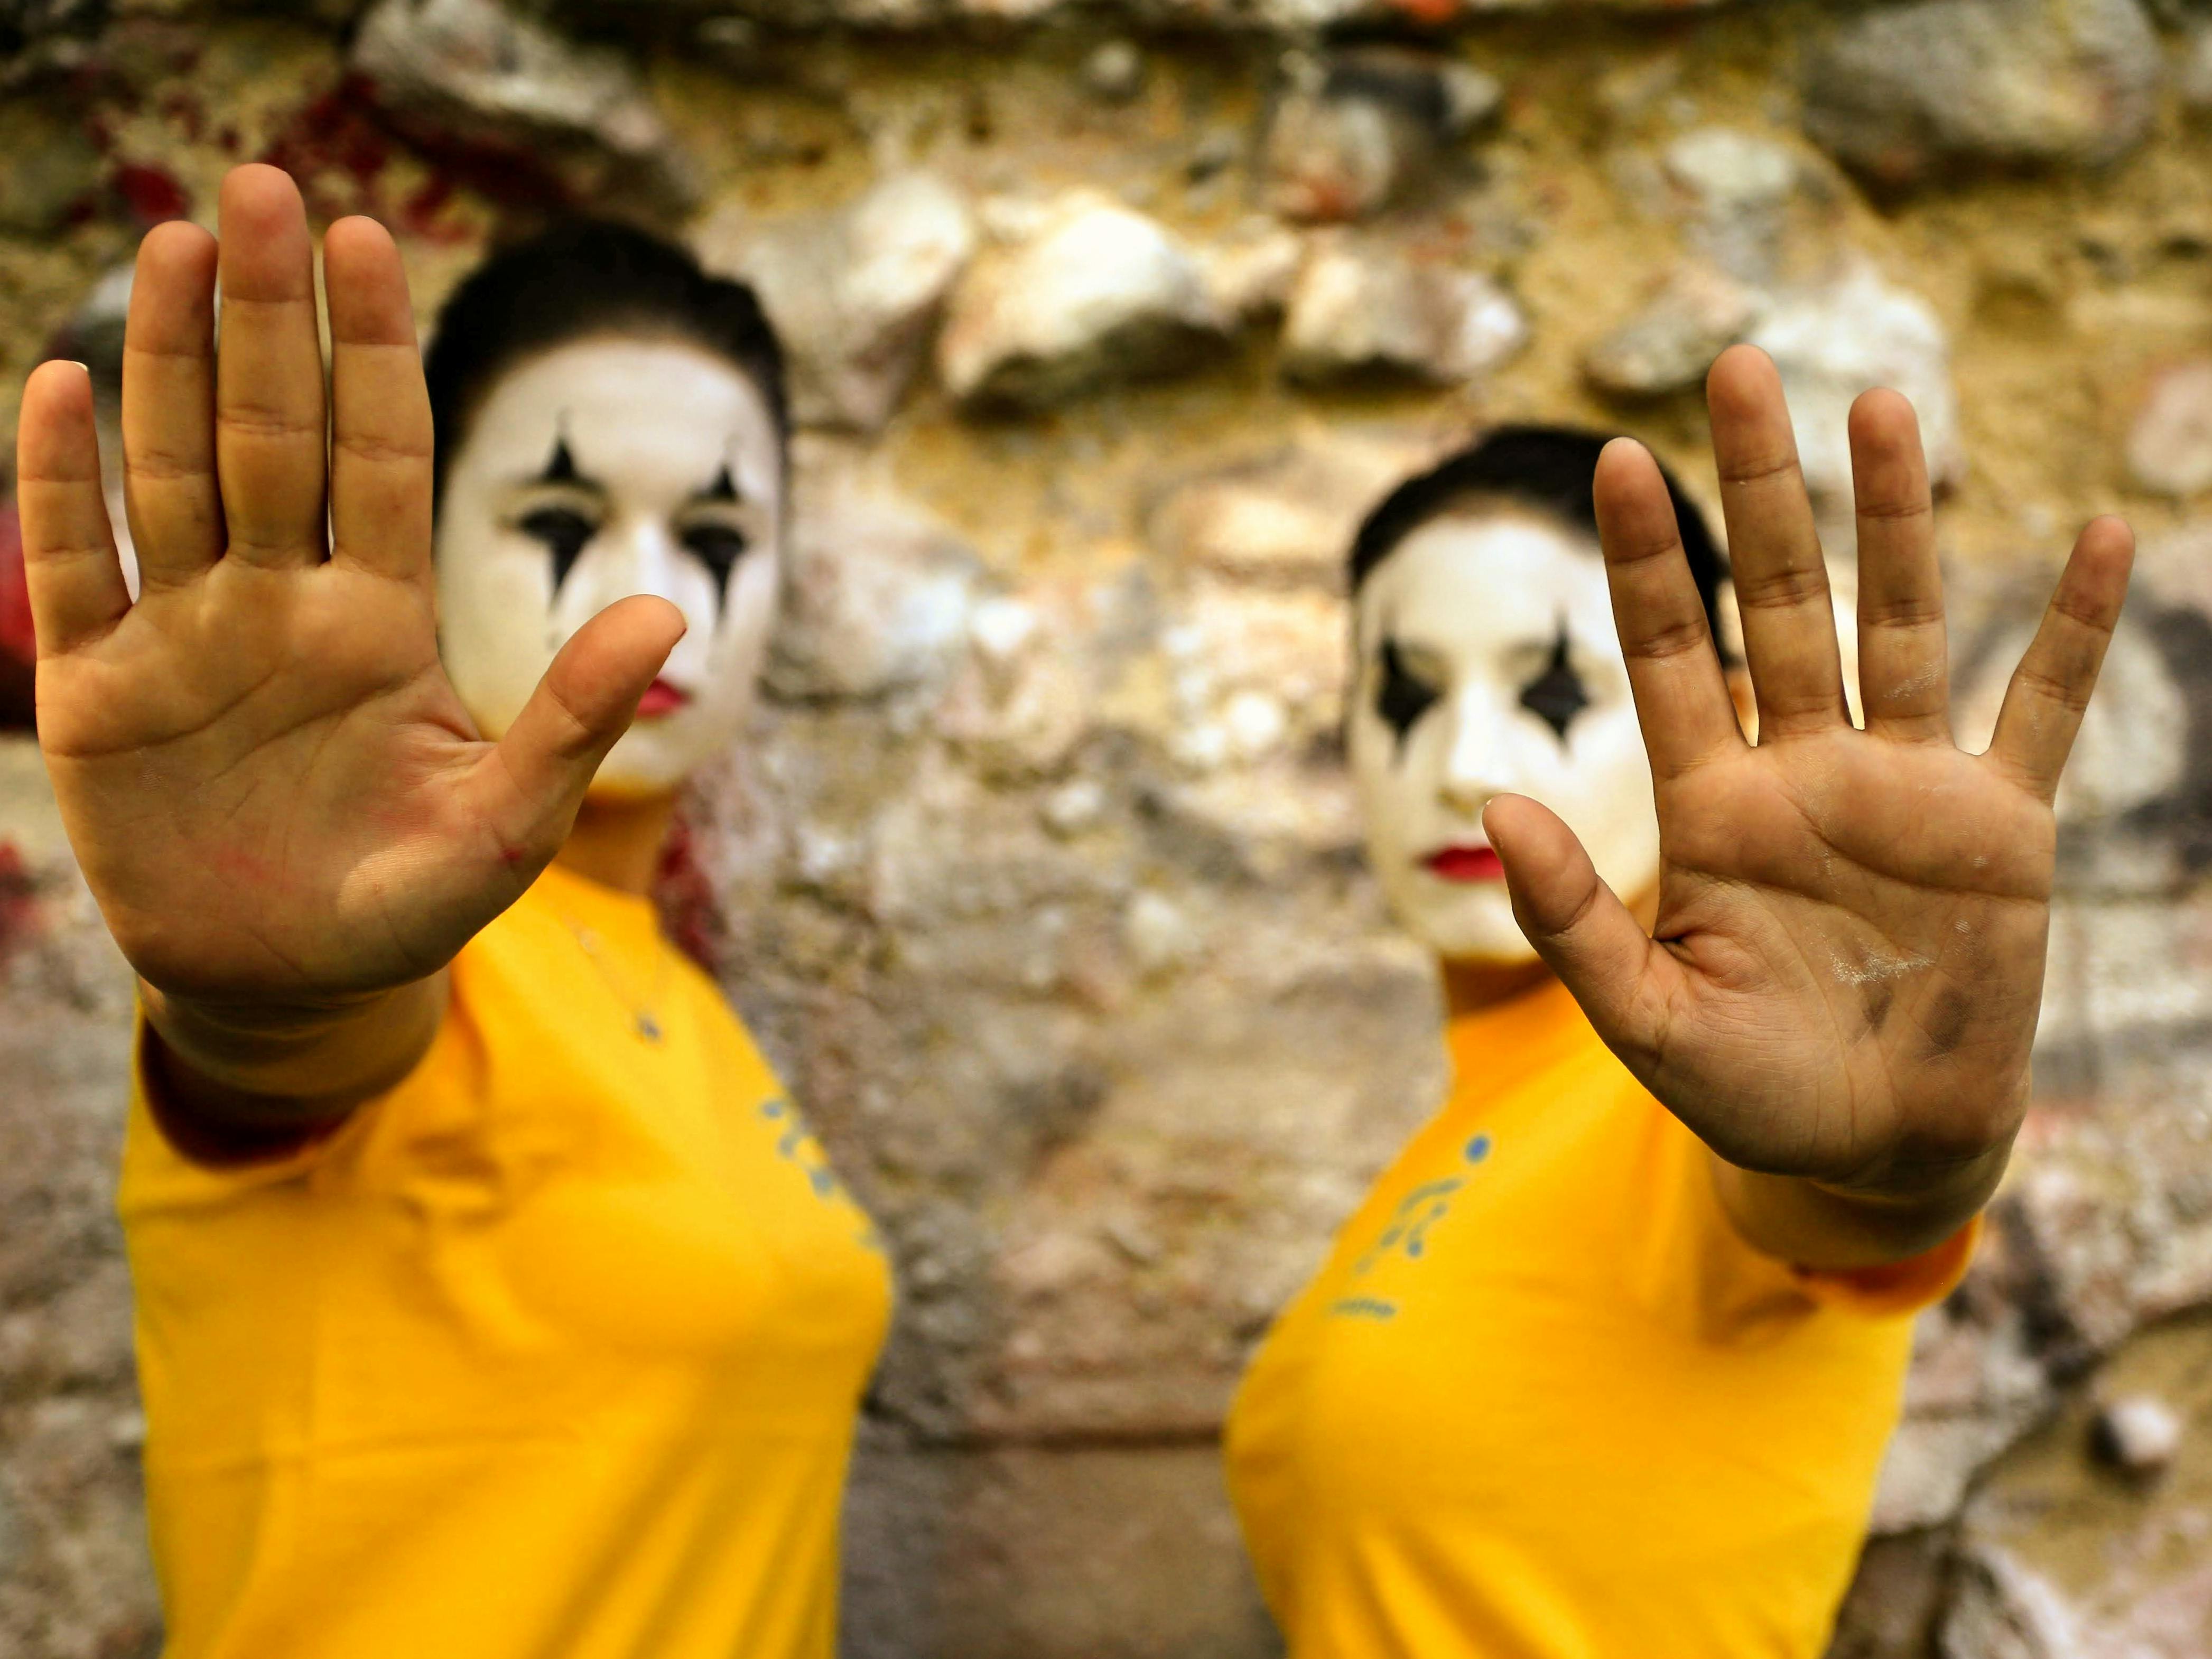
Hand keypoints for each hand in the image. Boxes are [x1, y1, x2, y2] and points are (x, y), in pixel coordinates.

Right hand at [18, 167, 680, 1049]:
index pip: (380, 457)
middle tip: (261, 189)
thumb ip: (575, 720)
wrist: (291, 982)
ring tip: (176, 246)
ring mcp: (188, 635)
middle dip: (268, 317)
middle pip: (273, 432)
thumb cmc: (407, 904)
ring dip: (169, 363)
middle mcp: (282, 602)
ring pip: (174, 471)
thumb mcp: (506, 823)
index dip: (372, 354)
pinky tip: (60, 384)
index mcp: (380, 621)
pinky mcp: (100, 690)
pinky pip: (77, 567)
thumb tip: (667, 615)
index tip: (367, 244)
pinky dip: (61, 483)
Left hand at [1485, 345, 2131, 1259]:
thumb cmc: (1748, 1090)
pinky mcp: (2001, 828)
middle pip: (1776, 599)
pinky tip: (2101, 537)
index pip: (1666, 653)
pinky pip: (2042, 708)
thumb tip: (1496, 810)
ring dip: (1891, 518)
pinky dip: (2072, 631)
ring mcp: (1906, 788)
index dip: (1642, 558)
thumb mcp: (1643, 1017)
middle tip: (1737, 366)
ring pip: (1895, 622)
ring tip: (1878, 404)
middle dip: (1757, 489)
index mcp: (1712, 807)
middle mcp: (1805, 770)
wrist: (1871, 1148)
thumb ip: (1568, 921)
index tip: (1607, 456)